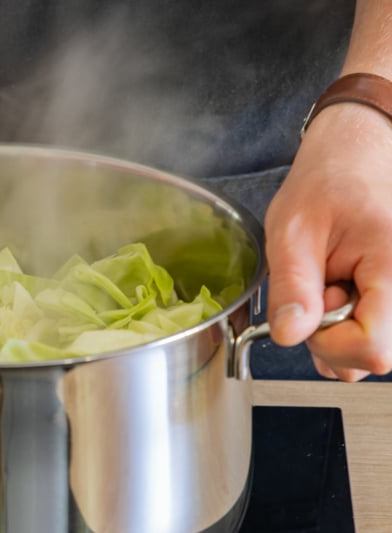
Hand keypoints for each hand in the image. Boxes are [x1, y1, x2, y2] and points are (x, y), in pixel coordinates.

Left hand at [264, 103, 391, 380]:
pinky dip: (350, 324)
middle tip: (320, 286)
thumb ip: (293, 285)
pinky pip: (377, 336)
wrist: (356, 158)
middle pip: (374, 357)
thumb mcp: (293, 229)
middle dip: (331, 336)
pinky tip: (342, 291)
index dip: (329, 341)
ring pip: (374, 352)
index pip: (373, 347)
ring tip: (332, 283)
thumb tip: (290, 335)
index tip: (311, 309)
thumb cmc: (328, 182)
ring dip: (339, 330)